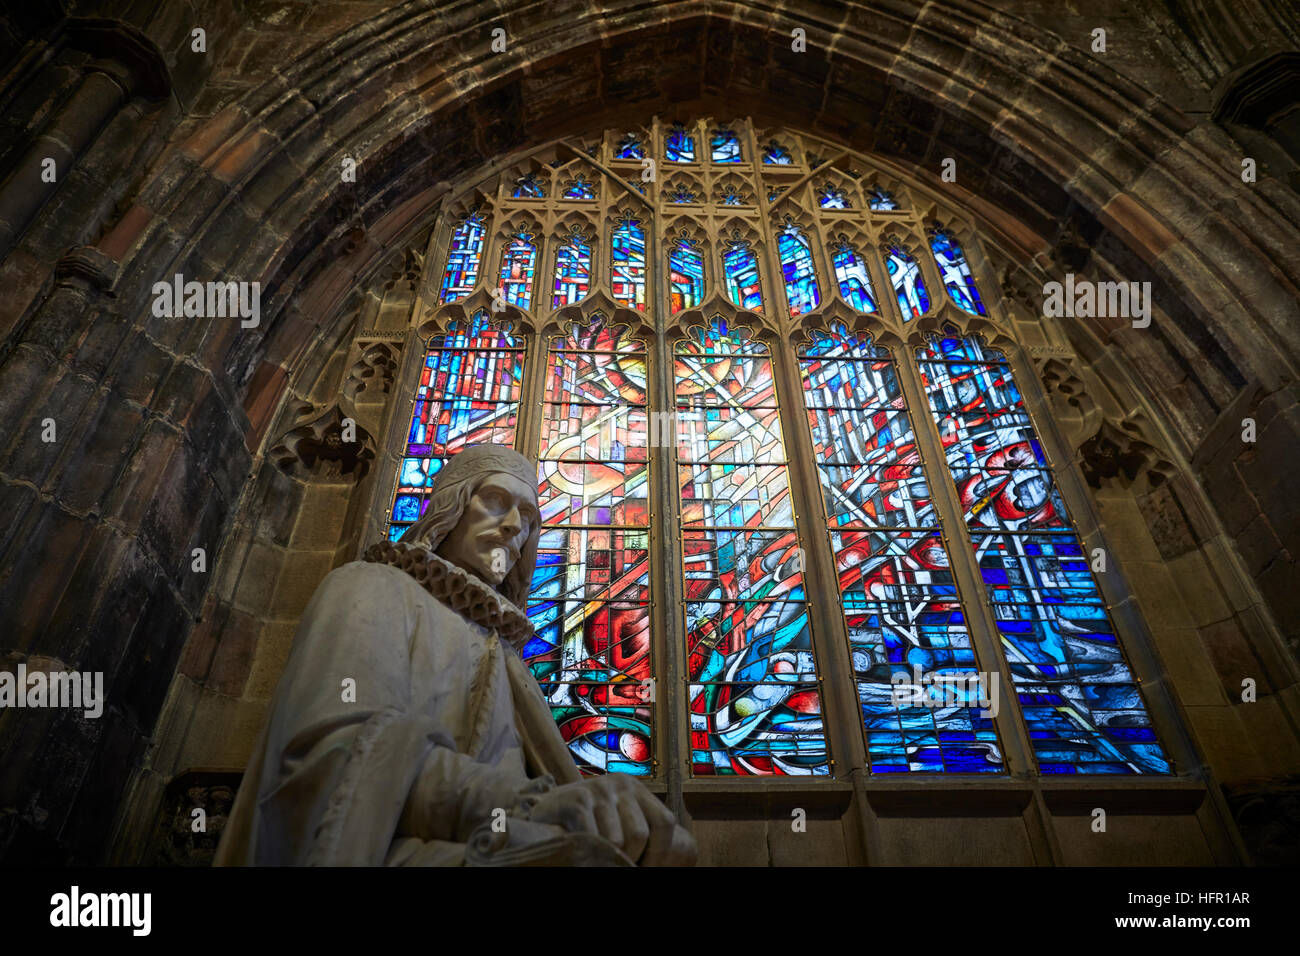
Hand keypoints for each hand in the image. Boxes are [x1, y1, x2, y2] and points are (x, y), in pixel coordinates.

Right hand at [525, 774, 694, 864]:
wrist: (542, 815)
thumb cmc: (586, 826)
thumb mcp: (617, 824)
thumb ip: (641, 833)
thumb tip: (675, 859)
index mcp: (635, 789)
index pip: (665, 822)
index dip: (661, 854)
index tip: (647, 869)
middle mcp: (619, 784)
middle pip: (641, 834)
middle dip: (631, 860)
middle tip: (617, 866)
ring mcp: (597, 789)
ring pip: (618, 840)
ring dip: (608, 858)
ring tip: (598, 857)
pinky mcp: (575, 800)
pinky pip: (594, 836)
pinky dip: (591, 852)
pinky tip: (584, 853)